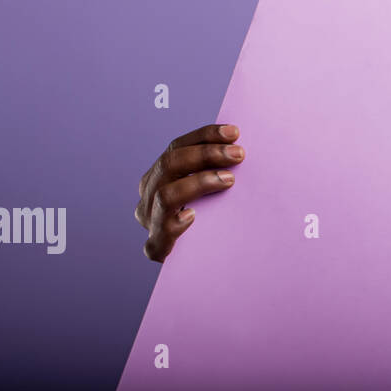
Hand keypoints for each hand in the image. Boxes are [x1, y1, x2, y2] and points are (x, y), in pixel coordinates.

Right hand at [136, 123, 244, 262]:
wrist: (198, 258)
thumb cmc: (211, 213)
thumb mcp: (210, 185)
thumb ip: (216, 166)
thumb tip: (241, 142)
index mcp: (159, 174)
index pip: (177, 147)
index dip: (205, 136)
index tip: (234, 132)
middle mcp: (149, 194)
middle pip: (170, 164)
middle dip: (206, 154)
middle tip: (239, 154)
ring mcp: (150, 220)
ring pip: (165, 194)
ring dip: (199, 183)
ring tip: (229, 180)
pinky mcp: (156, 247)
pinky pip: (160, 233)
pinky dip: (175, 223)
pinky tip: (193, 216)